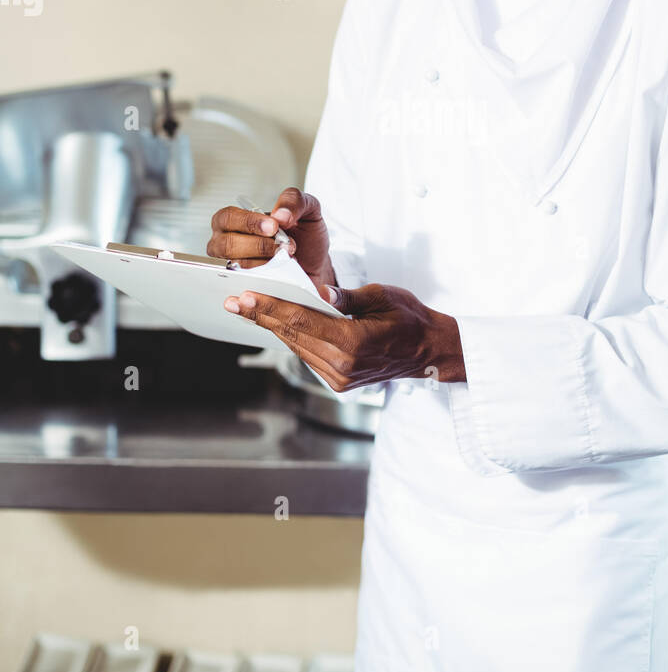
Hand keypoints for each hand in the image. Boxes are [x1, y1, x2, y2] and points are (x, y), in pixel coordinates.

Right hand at [208, 188, 335, 285]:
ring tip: (285, 259)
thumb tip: (280, 214)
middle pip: (227, 244)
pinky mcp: (242, 287)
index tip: (273, 226)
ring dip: (263, 263)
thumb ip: (294, 201)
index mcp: (234, 221)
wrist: (316, 266)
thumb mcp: (306, 210)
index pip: (227, 218)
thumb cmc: (304, 238)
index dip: (248, 222)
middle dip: (258, 245)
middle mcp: (226, 244)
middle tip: (283, 246)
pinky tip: (280, 275)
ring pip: (236, 267)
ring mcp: (231, 268)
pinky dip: (264, 280)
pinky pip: (245, 286)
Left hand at [223, 281, 465, 391]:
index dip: (271, 308)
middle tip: (233, 302)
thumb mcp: (382, 297)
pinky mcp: (340, 381)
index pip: (302, 321)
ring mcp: (340, 378)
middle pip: (293, 336)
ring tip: (248, 310)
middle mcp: (343, 366)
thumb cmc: (410, 319)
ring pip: (297, 347)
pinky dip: (292, 338)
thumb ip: (347, 297)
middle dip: (262, 316)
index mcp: (354, 343)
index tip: (246, 298)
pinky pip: (308, 355)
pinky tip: (277, 323)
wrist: (430, 351)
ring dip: (273, 327)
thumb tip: (318, 290)